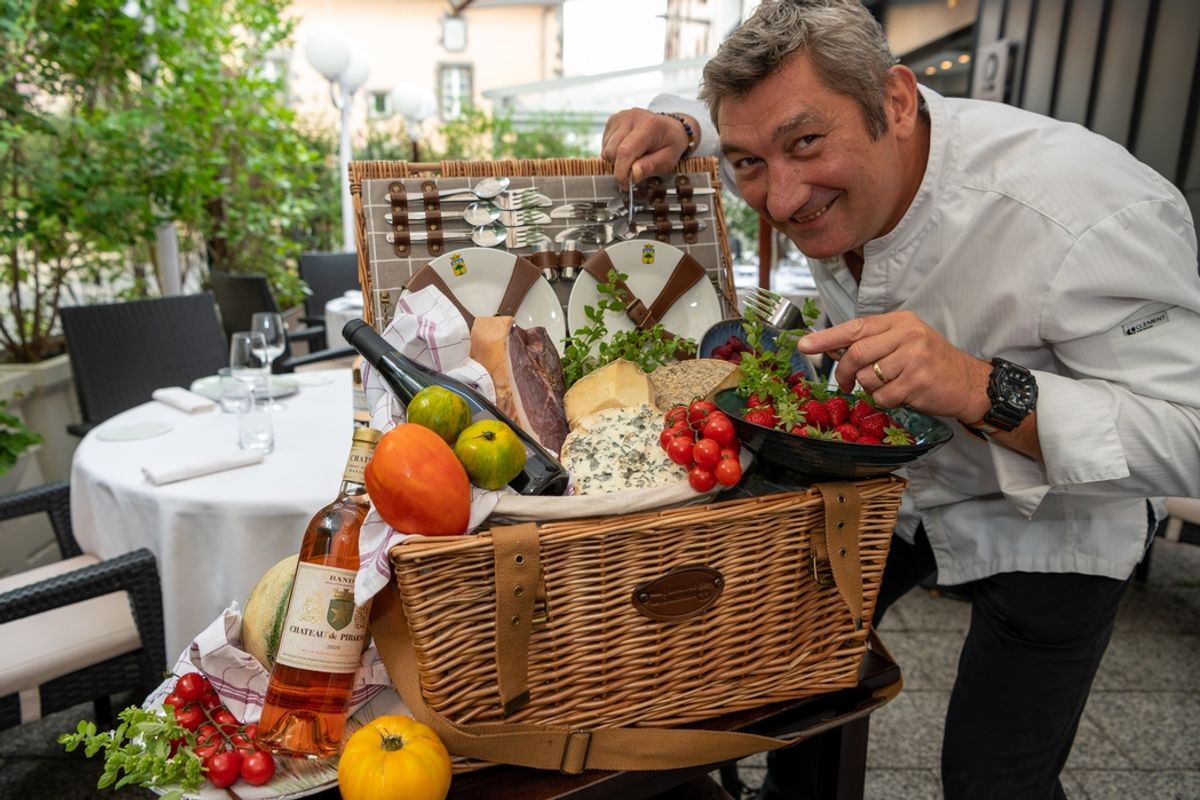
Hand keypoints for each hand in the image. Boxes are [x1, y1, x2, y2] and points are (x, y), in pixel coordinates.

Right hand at [602, 108, 692, 188]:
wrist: (669, 127)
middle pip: (612, 151)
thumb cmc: (670, 143)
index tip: (625, 185)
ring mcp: (620, 117)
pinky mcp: (613, 120)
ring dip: (616, 160)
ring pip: (606, 149)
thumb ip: (650, 166)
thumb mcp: (668, 159)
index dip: (622, 172)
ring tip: (633, 156)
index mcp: (649, 125)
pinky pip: (605, 144)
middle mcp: (631, 117)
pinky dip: (614, 152)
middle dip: (620, 167)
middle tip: (634, 169)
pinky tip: (627, 148)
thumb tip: (633, 175)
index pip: (625, 151)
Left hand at [796, 311, 991, 422]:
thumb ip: (872, 342)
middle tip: (844, 383)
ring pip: (866, 378)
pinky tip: (900, 395)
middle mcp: (907, 335)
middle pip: (856, 354)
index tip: (804, 345)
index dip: (826, 337)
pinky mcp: (917, 382)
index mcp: (900, 321)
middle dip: (843, 373)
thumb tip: (832, 349)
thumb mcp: (904, 341)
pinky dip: (884, 401)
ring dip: (870, 388)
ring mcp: (914, 358)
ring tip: (889, 386)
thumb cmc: (931, 362)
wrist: (969, 382)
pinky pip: (882, 396)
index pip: (855, 327)